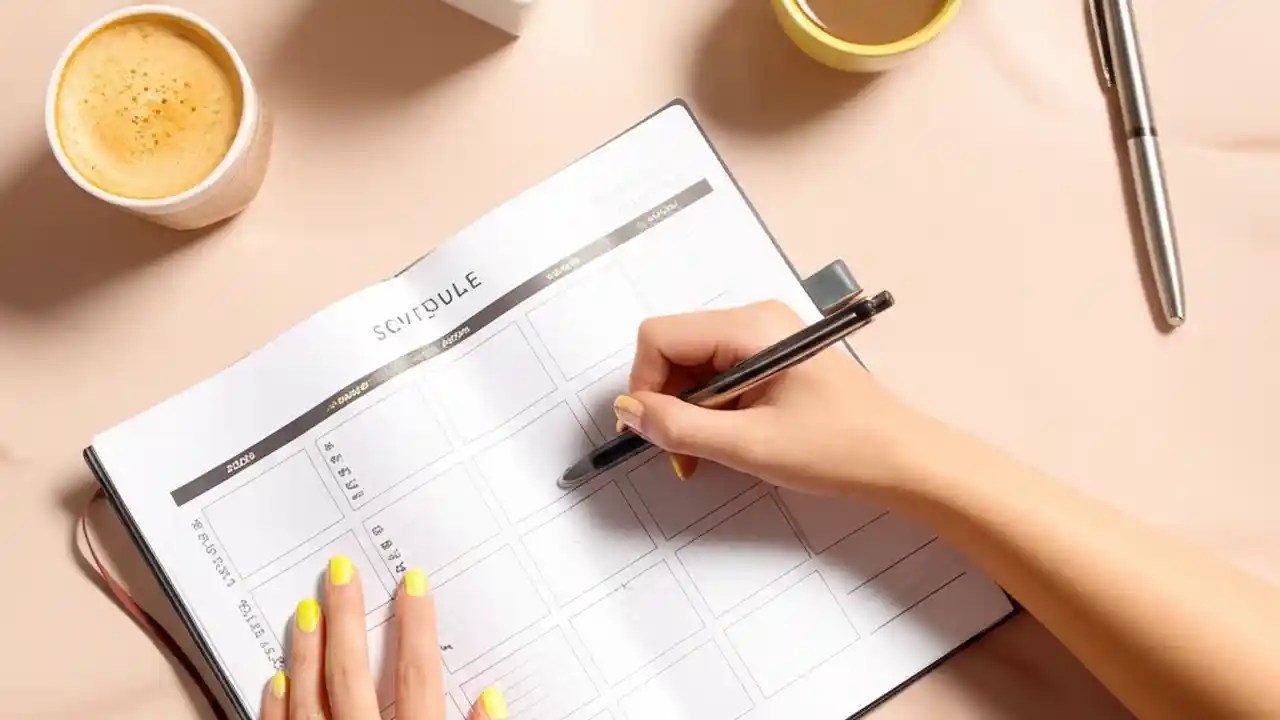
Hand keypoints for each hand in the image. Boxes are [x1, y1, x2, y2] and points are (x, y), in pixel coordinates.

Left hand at [260, 556, 506, 719]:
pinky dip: (278, 706)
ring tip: (306, 610)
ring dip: (306, 652)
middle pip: (351, 676)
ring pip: (309, 699)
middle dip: (346, 619)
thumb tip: (491, 699)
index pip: (417, 678)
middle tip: (340, 574)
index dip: (417, 628)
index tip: (414, 584)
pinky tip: (276, 678)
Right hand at [616, 301, 932, 497]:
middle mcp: (754, 321)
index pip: (660, 336)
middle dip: (666, 402)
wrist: (904, 460)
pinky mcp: (773, 360)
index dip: (645, 384)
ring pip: (694, 366)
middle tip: (682, 456)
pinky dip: (710, 411)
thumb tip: (628, 410)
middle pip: (675, 349)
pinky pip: (720, 376)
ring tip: (705, 456)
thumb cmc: (839, 449)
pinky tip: (726, 442)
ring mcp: (764, 338)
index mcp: (750, 327)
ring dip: (687, 412)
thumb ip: (680, 427)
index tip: (655, 432)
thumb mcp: (750, 445)